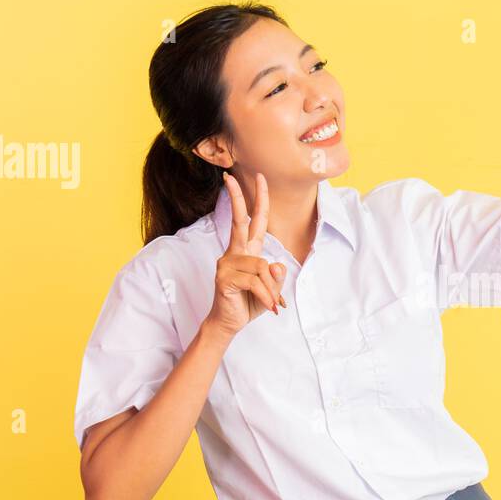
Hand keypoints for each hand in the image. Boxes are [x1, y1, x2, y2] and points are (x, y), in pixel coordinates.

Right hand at [205, 171, 287, 338]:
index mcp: (247, 251)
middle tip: (236, 176)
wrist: (229, 323)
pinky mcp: (224, 278)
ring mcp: (227, 264)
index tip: (259, 177)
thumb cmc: (248, 303)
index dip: (258, 200)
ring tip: (272, 304)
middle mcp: (234, 252)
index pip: (252, 221)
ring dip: (271, 289)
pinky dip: (265, 296)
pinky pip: (255, 282)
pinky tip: (268, 307)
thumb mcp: (270, 289)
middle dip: (240, 198)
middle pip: (240, 221)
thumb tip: (276, 264)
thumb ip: (275, 276)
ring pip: (261, 267)